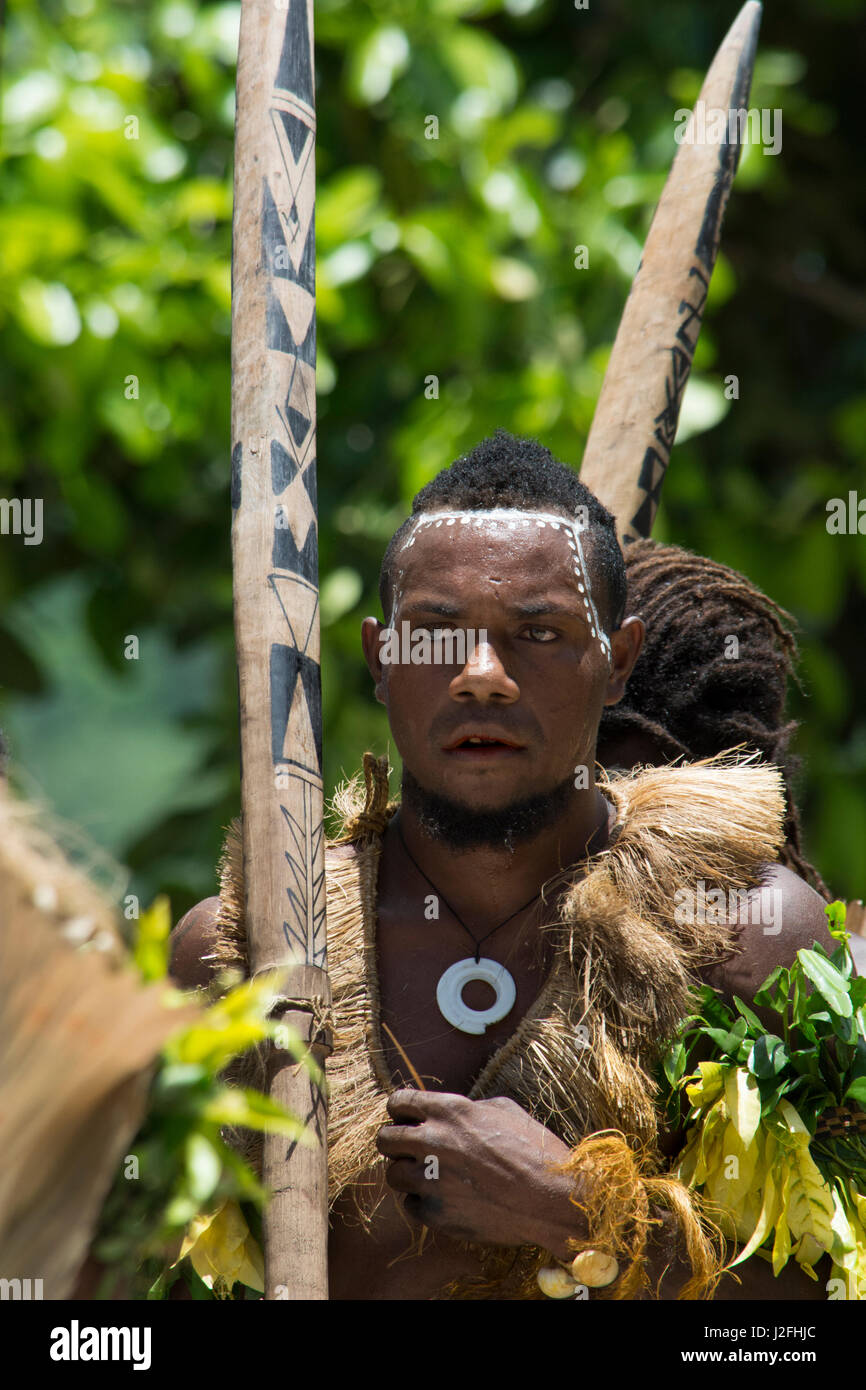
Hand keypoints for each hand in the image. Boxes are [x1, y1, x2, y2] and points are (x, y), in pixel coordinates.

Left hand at [375, 1089, 584, 1255]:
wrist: (551, 1198)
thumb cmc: (535, 1149)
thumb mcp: (504, 1109)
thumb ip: (469, 1108)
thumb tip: (454, 1113)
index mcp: (448, 1110)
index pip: (399, 1102)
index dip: (401, 1110)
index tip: (406, 1118)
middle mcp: (432, 1142)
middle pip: (384, 1139)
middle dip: (395, 1142)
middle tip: (410, 1149)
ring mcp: (430, 1180)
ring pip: (392, 1175)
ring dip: (407, 1173)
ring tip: (428, 1176)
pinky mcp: (435, 1213)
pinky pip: (411, 1205)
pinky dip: (423, 1202)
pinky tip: (445, 1198)